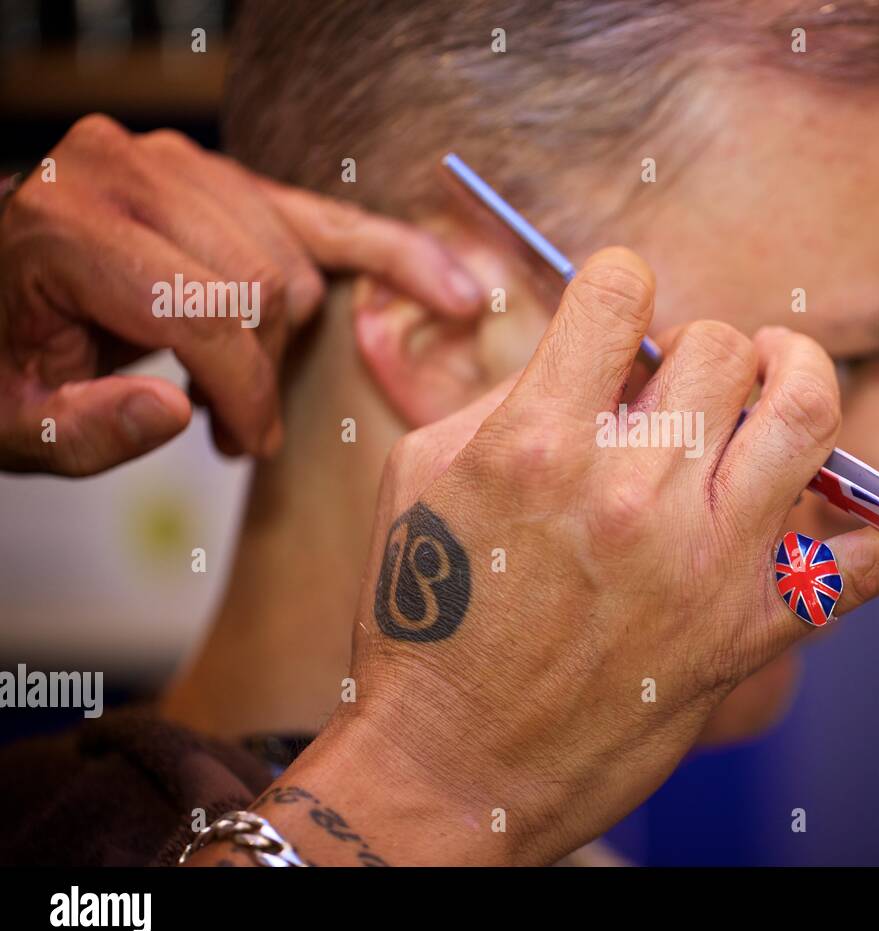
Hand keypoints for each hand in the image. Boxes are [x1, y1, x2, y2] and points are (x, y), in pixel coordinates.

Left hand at [0, 113, 480, 474]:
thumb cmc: (6, 356)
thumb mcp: (12, 421)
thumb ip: (84, 431)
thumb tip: (179, 412)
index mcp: (65, 223)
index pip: (202, 311)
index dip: (239, 394)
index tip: (238, 445)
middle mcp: (123, 167)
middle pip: (260, 285)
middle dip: (259, 368)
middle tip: (231, 422)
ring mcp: (178, 158)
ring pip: (294, 264)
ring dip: (286, 336)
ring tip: (243, 378)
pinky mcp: (223, 172)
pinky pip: (331, 215)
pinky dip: (394, 253)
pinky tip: (454, 291)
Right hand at [231, 247, 878, 865]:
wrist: (451, 763)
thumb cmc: (426, 618)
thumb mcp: (425, 478)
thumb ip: (511, 396)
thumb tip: (598, 355)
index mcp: (541, 439)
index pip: (621, 288)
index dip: (620, 289)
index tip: (617, 319)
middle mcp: (635, 490)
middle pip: (721, 344)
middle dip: (700, 349)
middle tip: (678, 387)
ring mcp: (706, 558)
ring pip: (806, 408)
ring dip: (798, 373)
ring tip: (774, 379)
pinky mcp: (753, 623)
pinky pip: (870, 565)